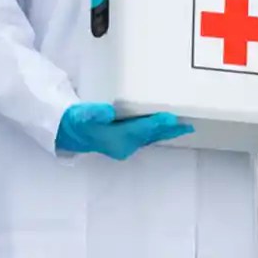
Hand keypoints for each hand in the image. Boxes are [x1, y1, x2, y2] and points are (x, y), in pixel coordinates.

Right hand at [55, 103, 193, 159]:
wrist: (68, 133)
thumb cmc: (77, 121)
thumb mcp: (83, 115)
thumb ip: (95, 113)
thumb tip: (109, 112)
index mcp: (117, 138)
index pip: (141, 129)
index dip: (158, 123)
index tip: (173, 118)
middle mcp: (124, 145)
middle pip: (151, 136)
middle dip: (170, 131)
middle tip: (189, 125)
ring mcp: (125, 145)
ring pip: (150, 137)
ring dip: (166, 132)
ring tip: (182, 126)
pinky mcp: (124, 142)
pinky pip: (145, 137)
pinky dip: (156, 131)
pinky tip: (163, 127)